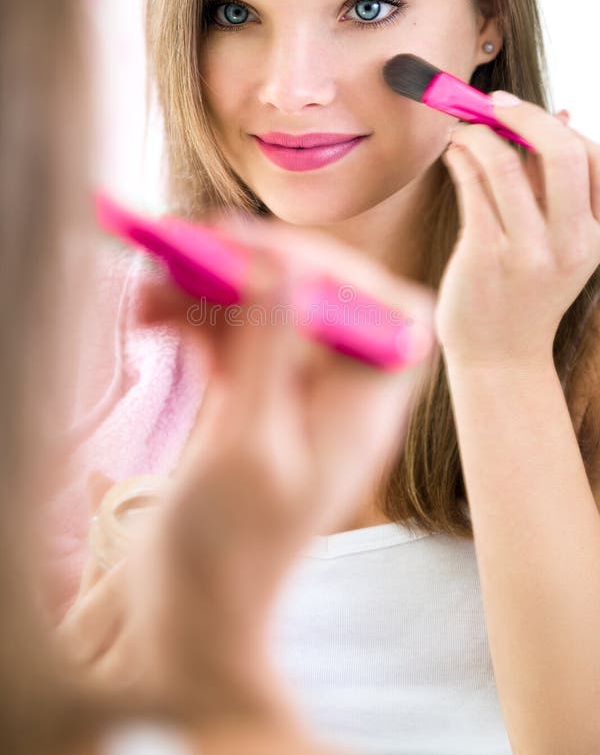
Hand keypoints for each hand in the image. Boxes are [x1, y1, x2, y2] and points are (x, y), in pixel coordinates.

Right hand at [129, 217, 435, 716]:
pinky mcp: (247, 401)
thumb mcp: (247, 445)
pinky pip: (228, 339)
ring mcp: (289, 396)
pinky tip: (151, 318)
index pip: (391, 312)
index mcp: (363, 410)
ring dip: (208, 293)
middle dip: (258, 268)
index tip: (275, 256)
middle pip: (319, 301)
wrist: (191, 612)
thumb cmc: (226, 550)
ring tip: (149, 292)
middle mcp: (335, 396)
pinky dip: (192, 322)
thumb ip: (270, 352)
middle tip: (197, 247)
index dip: (345, 272)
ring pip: (265, 314)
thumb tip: (291, 270)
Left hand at [436, 95, 599, 365]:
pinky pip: (473, 187)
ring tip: (460, 131)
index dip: (553, 123)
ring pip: (507, 164)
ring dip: (478, 134)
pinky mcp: (486, 257)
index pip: (592, 157)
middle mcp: (571, 242)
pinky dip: (460, 159)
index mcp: (598, 234)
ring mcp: (529, 252)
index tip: (518, 112)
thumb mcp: (558, 244)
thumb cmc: (524, 294)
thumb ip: (555, 187)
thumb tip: (558, 114)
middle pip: (561, 152)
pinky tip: (452, 155)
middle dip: (523, 116)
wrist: (500, 358)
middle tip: (491, 105)